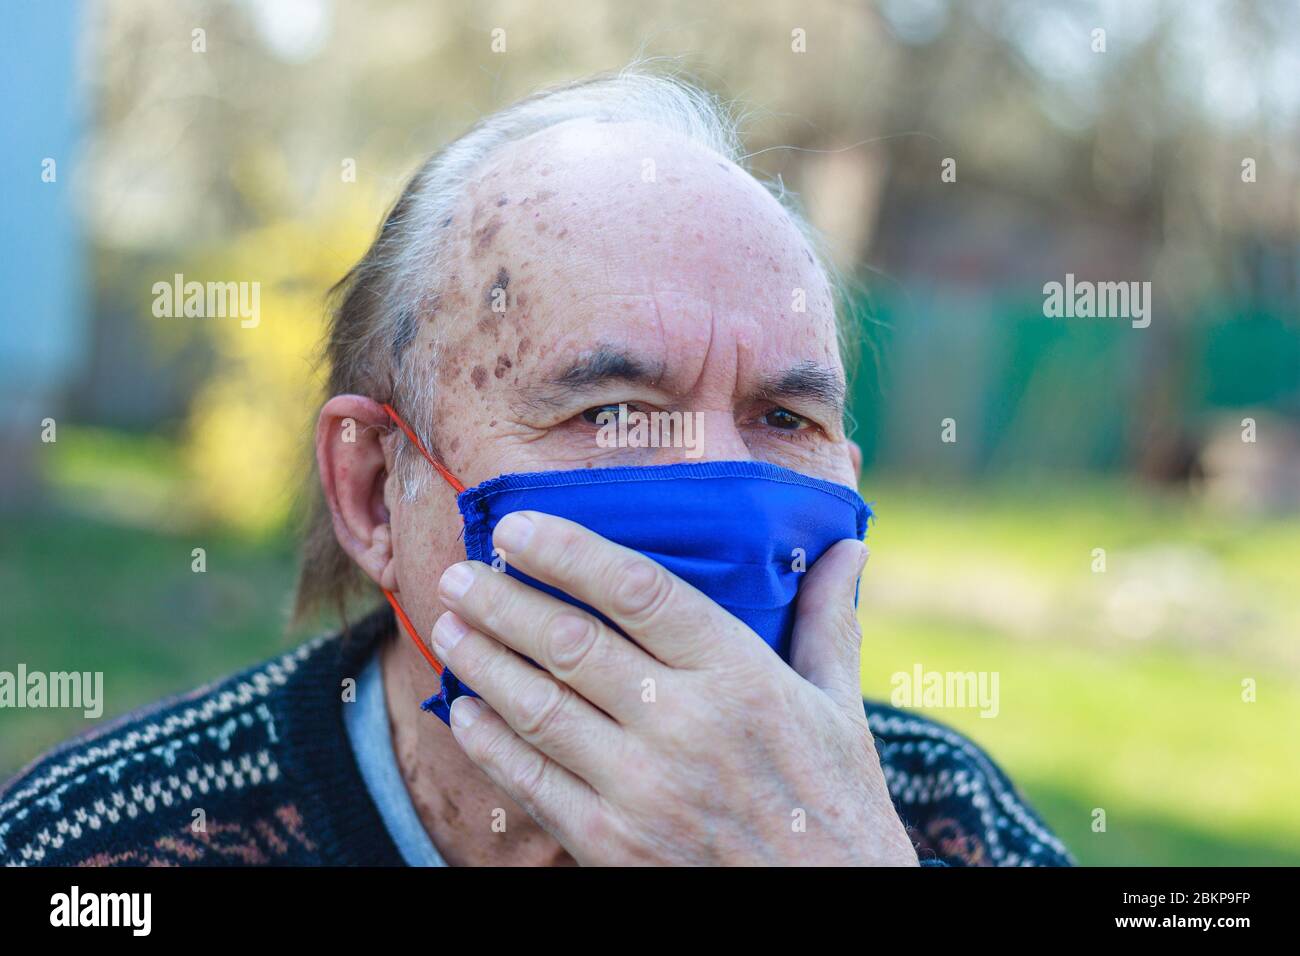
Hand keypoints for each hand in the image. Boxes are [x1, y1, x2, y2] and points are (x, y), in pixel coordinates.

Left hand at [429, 510, 918, 864]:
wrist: (832, 903)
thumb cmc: (836, 799)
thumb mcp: (838, 704)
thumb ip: (827, 618)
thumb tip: (847, 543)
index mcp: (740, 676)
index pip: (637, 591)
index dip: (568, 552)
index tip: (518, 526)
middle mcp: (685, 725)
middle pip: (570, 644)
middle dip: (502, 600)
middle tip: (460, 570)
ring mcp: (642, 789)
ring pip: (539, 707)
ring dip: (483, 659)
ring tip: (449, 623)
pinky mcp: (613, 844)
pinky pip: (533, 781)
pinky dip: (489, 741)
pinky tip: (463, 708)